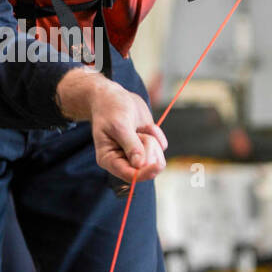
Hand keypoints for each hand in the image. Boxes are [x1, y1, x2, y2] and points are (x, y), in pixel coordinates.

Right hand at [55, 68, 167, 182]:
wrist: (114, 96)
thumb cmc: (110, 109)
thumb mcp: (119, 125)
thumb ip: (130, 145)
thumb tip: (139, 165)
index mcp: (109, 160)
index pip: (129, 175)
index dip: (144, 173)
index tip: (158, 166)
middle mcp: (123, 160)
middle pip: (146, 168)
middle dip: (148, 149)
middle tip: (139, 133)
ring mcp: (137, 153)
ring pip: (156, 157)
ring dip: (151, 139)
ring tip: (138, 128)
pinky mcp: (148, 145)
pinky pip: (162, 146)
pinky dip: (156, 133)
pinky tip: (144, 125)